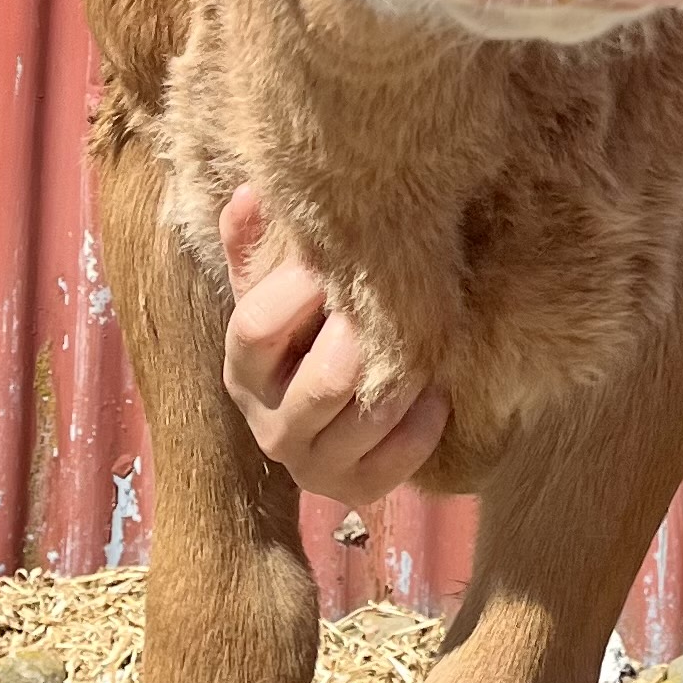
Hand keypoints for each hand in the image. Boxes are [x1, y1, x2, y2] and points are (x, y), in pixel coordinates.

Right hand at [218, 186, 449, 510]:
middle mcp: (268, 423)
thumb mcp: (281, 288)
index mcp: (244, 366)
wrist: (348, 407)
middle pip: (316, 385)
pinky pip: (394, 465)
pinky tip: (439, 395)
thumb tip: (254, 190)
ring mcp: (311, 464)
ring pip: (361, 425)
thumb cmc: (315, 330)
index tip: (338, 262)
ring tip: (430, 347)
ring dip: (400, 381)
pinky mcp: (355, 492)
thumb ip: (260, 244)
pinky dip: (420, 427)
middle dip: (362, 342)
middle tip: (398, 305)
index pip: (253, 329)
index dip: (297, 292)